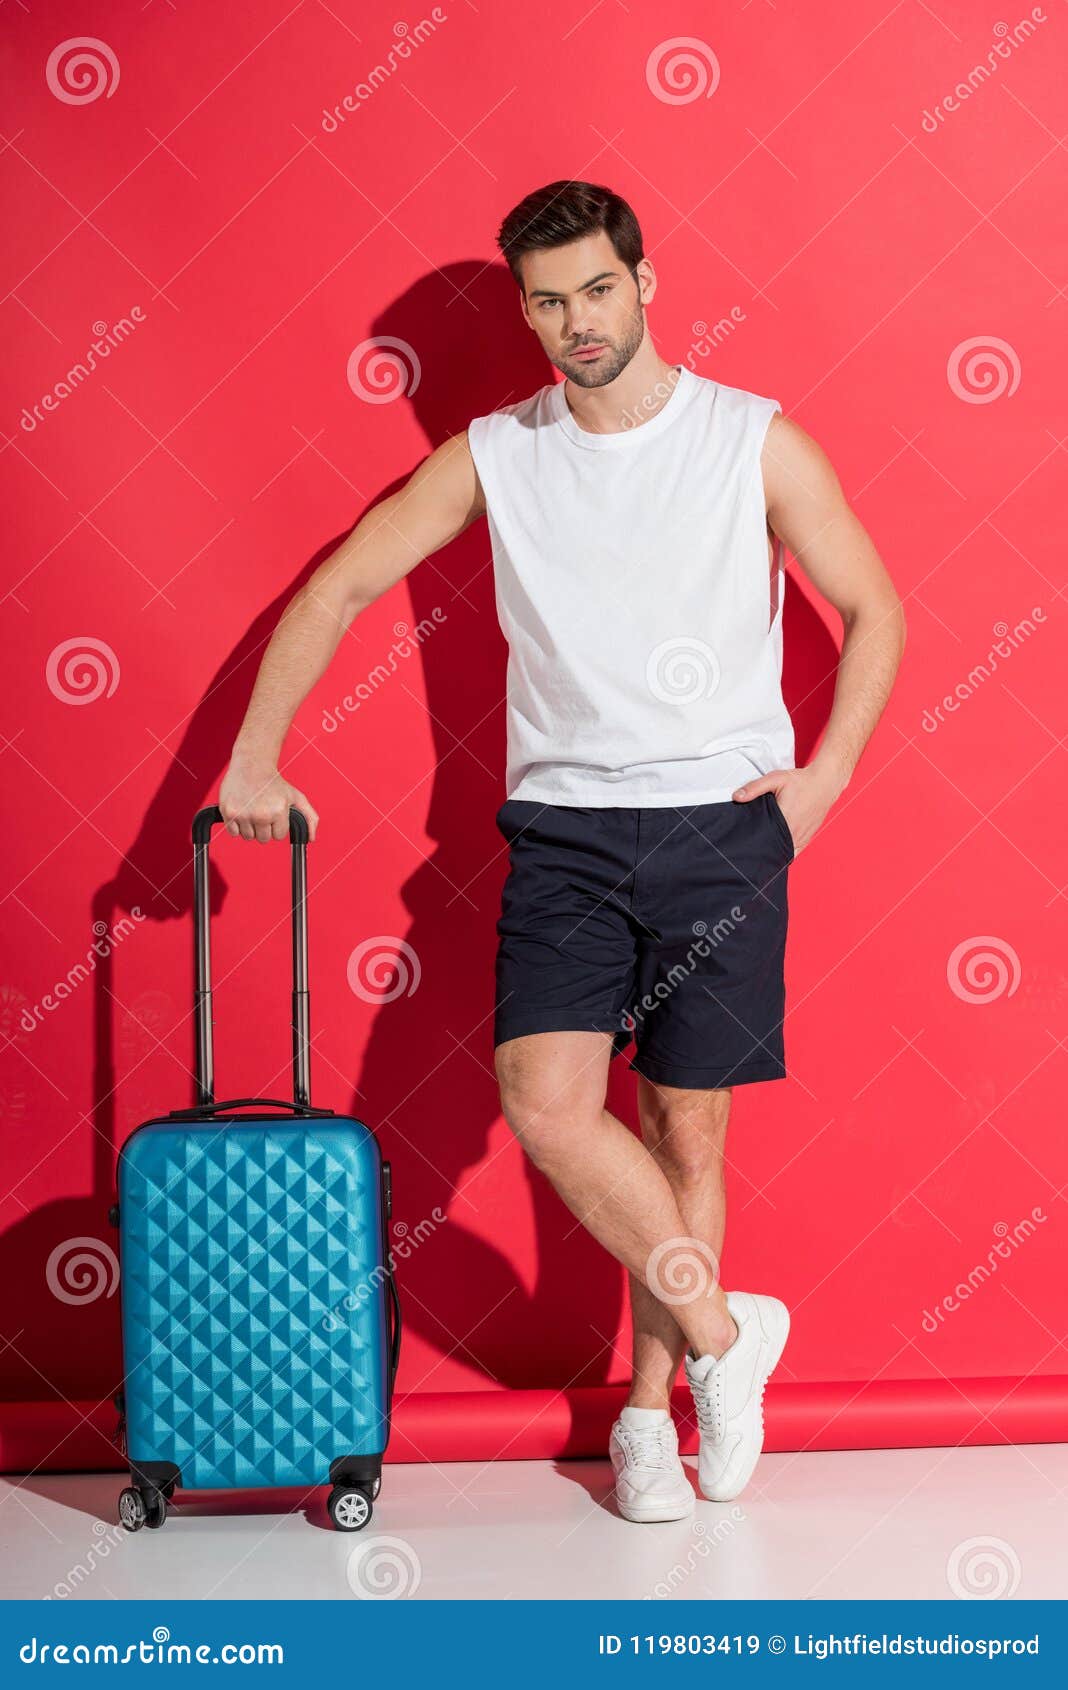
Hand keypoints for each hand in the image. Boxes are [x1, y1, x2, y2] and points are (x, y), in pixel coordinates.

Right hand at [218, 759, 318, 842]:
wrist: (251, 765)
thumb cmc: (274, 782)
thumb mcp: (297, 797)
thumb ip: (310, 818)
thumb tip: (311, 838)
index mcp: (278, 810)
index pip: (279, 835)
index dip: (277, 825)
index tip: (274, 813)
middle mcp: (261, 813)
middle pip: (263, 839)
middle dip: (264, 828)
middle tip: (263, 811)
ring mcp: (243, 813)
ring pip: (248, 837)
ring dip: (251, 827)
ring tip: (252, 809)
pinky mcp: (228, 812)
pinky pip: (233, 832)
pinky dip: (236, 825)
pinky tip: (242, 811)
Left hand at [731, 759, 847, 855]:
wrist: (825, 783)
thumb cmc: (801, 781)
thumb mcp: (775, 779)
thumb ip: (754, 788)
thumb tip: (736, 796)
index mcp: (786, 821)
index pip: (766, 842)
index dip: (754, 847)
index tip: (745, 847)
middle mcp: (795, 833)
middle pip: (775, 852)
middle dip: (762, 852)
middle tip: (749, 850)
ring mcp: (803, 838)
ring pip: (785, 855)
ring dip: (774, 854)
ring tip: (761, 851)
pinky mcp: (807, 838)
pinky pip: (795, 852)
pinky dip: (786, 853)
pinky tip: (776, 851)